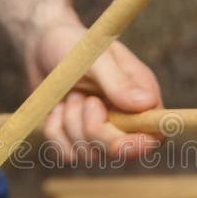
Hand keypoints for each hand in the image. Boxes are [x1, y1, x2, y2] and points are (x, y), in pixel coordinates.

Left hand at [26, 19, 163, 161]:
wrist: (42, 44)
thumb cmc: (74, 43)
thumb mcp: (96, 56)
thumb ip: (118, 82)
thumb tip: (147, 103)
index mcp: (142, 98)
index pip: (154, 136)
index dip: (140, 146)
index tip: (119, 141)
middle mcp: (125, 120)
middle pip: (119, 152)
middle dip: (96, 130)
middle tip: (85, 99)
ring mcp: (100, 132)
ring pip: (89, 154)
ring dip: (72, 123)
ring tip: (72, 94)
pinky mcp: (75, 139)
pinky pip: (66, 153)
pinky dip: (56, 130)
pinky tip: (57, 108)